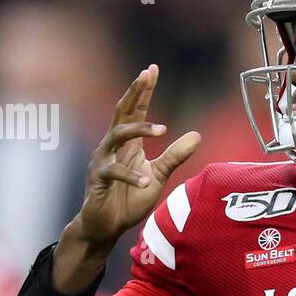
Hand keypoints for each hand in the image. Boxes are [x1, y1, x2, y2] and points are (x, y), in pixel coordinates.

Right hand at [75, 64, 200, 250]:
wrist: (105, 226)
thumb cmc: (128, 199)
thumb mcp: (158, 176)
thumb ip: (174, 156)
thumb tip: (197, 135)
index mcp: (128, 143)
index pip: (135, 110)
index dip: (144, 90)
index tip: (152, 69)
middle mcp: (112, 146)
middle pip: (122, 112)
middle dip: (134, 92)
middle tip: (146, 74)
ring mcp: (102, 161)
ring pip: (116, 135)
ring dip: (138, 129)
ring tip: (162, 130)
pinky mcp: (97, 179)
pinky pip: (113, 172)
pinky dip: (130, 175)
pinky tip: (145, 180)